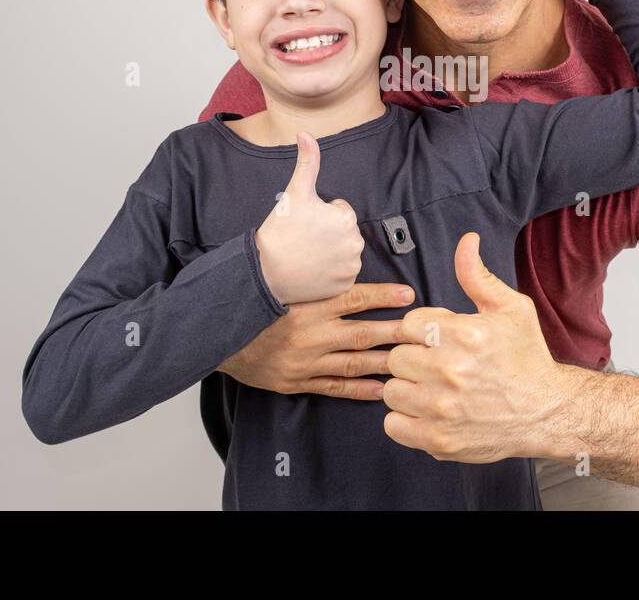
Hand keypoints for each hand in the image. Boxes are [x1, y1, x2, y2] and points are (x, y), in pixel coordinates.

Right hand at [216, 282, 415, 399]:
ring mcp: (305, 361)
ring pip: (354, 362)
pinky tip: (381, 391)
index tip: (408, 294)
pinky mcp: (296, 381)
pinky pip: (333, 387)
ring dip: (384, 362)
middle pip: (363, 333)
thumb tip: (327, 248)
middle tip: (424, 334)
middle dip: (396, 333)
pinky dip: (359, 390)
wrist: (213, 336)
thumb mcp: (275, 279)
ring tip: (413, 362)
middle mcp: (310, 333)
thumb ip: (305, 269)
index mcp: (307, 304)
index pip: (354, 298)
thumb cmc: (247, 301)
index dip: (383, 296)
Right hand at [254, 132, 363, 304]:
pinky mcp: (346, 284)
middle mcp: (355, 242)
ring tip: (308, 253)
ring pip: (344, 251)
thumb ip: (308, 161)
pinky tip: (313, 269)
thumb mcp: (296, 192)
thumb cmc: (281, 229)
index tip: (305, 223)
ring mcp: (351, 266)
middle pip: (344, 231)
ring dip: (331, 251)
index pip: (340, 210)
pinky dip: (331, 271)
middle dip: (328, 233)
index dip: (321, 214)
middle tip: (305, 239)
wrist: (267, 270)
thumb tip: (305, 133)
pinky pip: (343, 273)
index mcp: (346, 217)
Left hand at [381, 232, 562, 461]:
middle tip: (437, 365)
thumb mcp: (510, 308)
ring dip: (408, 389)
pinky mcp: (438, 440)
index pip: (409, 325)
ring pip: (391, 391)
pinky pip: (393, 424)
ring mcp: (442, 408)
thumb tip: (465, 241)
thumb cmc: (527, 358)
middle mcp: (450, 371)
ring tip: (432, 388)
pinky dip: (405, 420)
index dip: (422, 331)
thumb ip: (477, 275)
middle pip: (396, 357)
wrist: (547, 411)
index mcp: (464, 334)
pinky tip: (427, 411)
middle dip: (413, 358)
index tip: (439, 340)